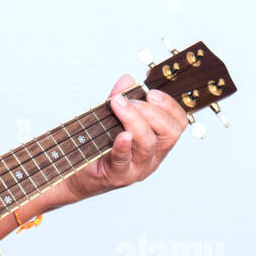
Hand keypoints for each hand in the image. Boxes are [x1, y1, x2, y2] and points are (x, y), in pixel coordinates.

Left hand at [64, 74, 188, 200]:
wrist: (77, 174)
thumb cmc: (98, 146)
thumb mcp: (111, 119)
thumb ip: (120, 100)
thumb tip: (127, 80)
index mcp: (157, 142)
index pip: (178, 124)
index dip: (169, 106)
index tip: (151, 93)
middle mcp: (152, 156)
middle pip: (169, 133)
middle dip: (152, 111)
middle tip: (130, 101)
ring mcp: (137, 168)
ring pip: (149, 144)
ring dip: (135, 119)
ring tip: (118, 105)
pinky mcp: (118, 175)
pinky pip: (124, 160)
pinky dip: (123, 145)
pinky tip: (121, 135)